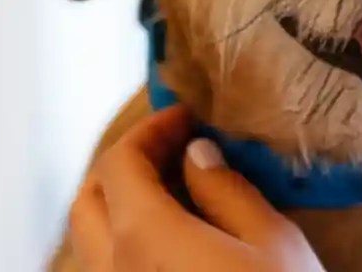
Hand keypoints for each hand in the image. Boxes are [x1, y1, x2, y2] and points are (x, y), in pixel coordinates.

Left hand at [68, 105, 324, 271]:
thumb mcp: (273, 241)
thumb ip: (226, 190)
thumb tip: (198, 157)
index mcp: (143, 237)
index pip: (121, 164)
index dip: (151, 130)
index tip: (184, 115)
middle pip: (89, 202)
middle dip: (124, 165)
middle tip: (172, 148)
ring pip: (93, 244)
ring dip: (121, 207)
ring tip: (175, 195)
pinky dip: (128, 245)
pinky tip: (174, 244)